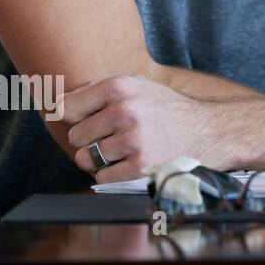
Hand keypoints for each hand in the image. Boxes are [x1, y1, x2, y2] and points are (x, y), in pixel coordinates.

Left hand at [62, 75, 220, 183]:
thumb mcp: (138, 87)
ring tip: (124, 151)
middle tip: (116, 137)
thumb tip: (54, 100)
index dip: (74, 119)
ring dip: (100, 160)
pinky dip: (113, 175)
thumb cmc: (168, 110)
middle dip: (91, 141)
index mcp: (120, 87)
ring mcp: (133, 139)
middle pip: (75, 137)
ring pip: (86, 158)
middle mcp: (125, 110)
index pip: (66, 108)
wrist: (210, 130)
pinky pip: (102, 177)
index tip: (86, 123)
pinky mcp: (140, 165)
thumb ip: (98, 91)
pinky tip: (133, 163)